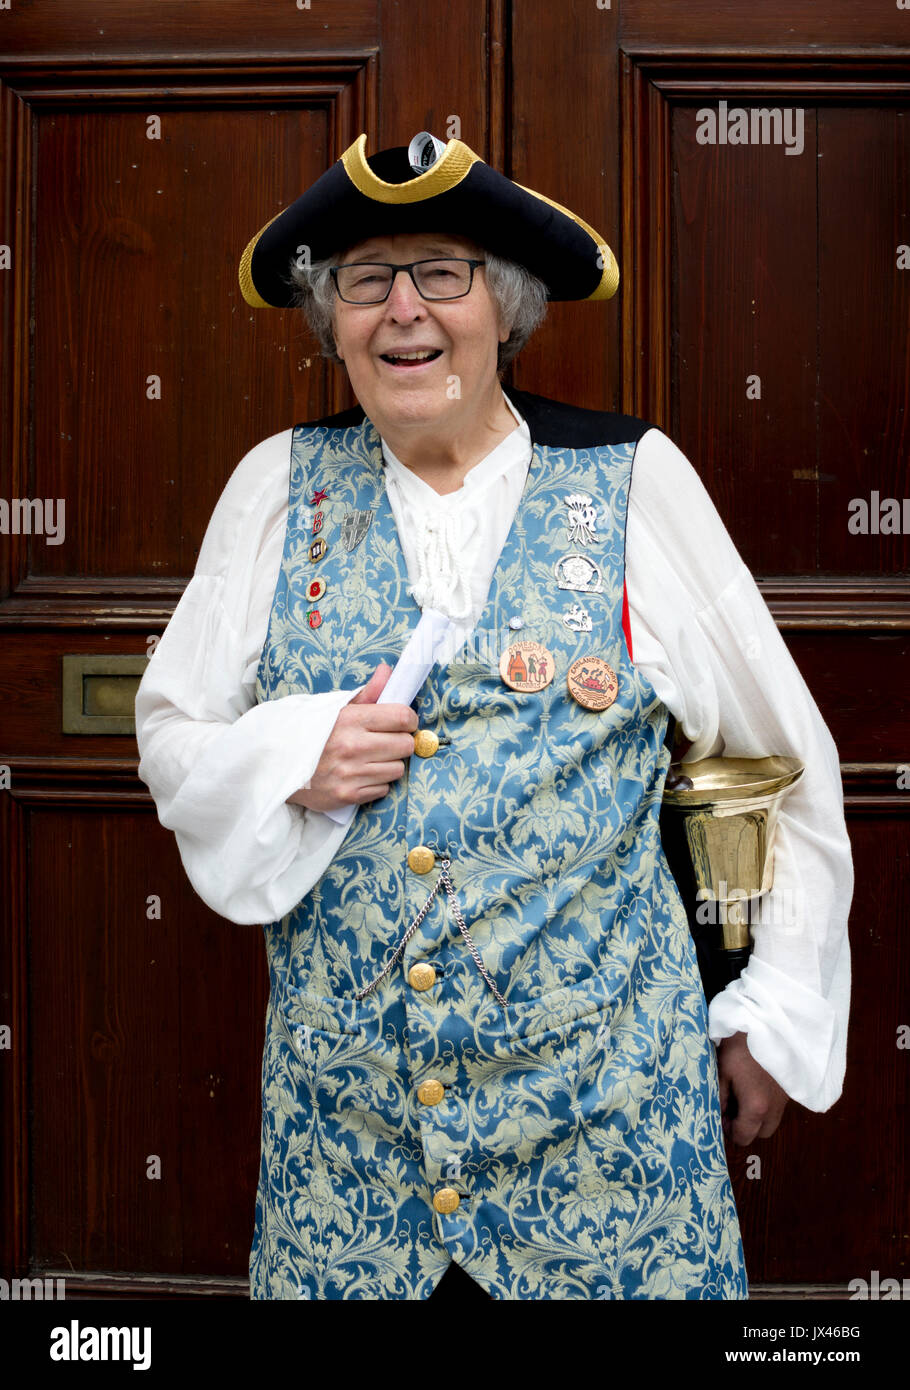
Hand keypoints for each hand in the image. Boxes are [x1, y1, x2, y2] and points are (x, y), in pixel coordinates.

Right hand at [287, 662, 417, 812]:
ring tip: (371, 759)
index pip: (402, 717)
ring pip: (397, 769)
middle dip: (401, 742)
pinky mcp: (347, 795)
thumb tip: (387, 671)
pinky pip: (383, 789)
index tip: (402, 722)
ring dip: (389, 764)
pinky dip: (377, 783)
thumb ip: (367, 692)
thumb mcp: (335, 707)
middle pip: (405, 745)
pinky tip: (361, 774)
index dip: (408, 719)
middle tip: (387, 741)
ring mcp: (350, 773)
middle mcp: (352, 746)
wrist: (277, 763)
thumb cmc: (311, 732)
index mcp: (350, 719)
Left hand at [716, 1031, 788, 1145]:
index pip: (743, 1137)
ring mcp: (785, 1099)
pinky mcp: (790, 1089)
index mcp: (756, 1107)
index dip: (728, 1130)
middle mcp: (774, 1109)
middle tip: (732, 1104)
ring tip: (743, 1093)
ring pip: (771, 1121)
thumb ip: (720, 1100)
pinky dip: (767, 1104)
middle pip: (760, 1133)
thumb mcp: (722, 1073)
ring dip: (757, 1116)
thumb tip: (718, 1117)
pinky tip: (756, 1085)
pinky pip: (777, 1107)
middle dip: (745, 1126)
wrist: (767, 1024)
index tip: (721, 1114)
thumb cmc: (740, 1048)